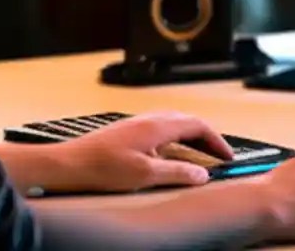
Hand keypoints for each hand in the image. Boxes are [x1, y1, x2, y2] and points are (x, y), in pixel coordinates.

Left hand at [55, 112, 235, 192]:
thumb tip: (202, 174)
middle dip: (208, 138)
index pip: (199, 126)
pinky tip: (171, 154)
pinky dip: (177, 139)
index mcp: (159, 126)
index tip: (227, 156)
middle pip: (190, 122)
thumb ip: (177, 173)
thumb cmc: (102, 168)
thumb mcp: (145, 174)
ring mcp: (139, 123)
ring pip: (176, 124)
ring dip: (192, 138)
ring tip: (199, 155)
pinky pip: (163, 129)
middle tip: (218, 156)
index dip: (217, 141)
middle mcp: (151, 119)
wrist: (67, 164)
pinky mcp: (129, 132)